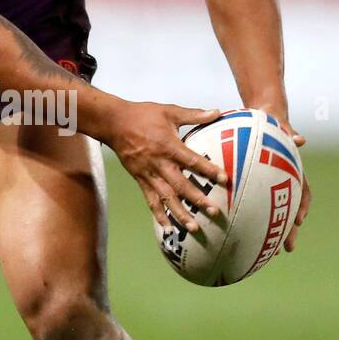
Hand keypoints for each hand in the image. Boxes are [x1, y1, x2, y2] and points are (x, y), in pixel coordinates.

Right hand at [102, 101, 226, 234]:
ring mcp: (148, 174)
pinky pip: (150, 200)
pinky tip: (168, 228)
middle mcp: (159, 163)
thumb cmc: (143, 115)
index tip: (224, 179)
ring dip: (180, 214)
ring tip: (194, 228)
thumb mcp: (170, 111)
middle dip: (198, 199)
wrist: (114, 123)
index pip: (192, 161)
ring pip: (166, 198)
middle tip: (214, 211)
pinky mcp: (140, 179)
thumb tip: (217, 112)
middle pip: (181, 185)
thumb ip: (194, 115)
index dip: (209, 170)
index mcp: (168, 146)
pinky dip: (159, 215)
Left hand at [254, 105, 310, 252]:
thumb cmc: (270, 118)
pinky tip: (231, 233)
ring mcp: (269, 186)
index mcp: (291, 169)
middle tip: (284, 249)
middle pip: (288, 211)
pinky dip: (244, 219)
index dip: (302, 206)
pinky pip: (249, 204)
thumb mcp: (279, 122)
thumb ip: (288, 131)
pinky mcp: (253, 186)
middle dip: (287, 231)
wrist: (262, 115)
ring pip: (271, 214)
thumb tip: (301, 138)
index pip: (302, 191)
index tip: (299, 219)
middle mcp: (283, 182)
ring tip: (264, 253)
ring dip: (270, 233)